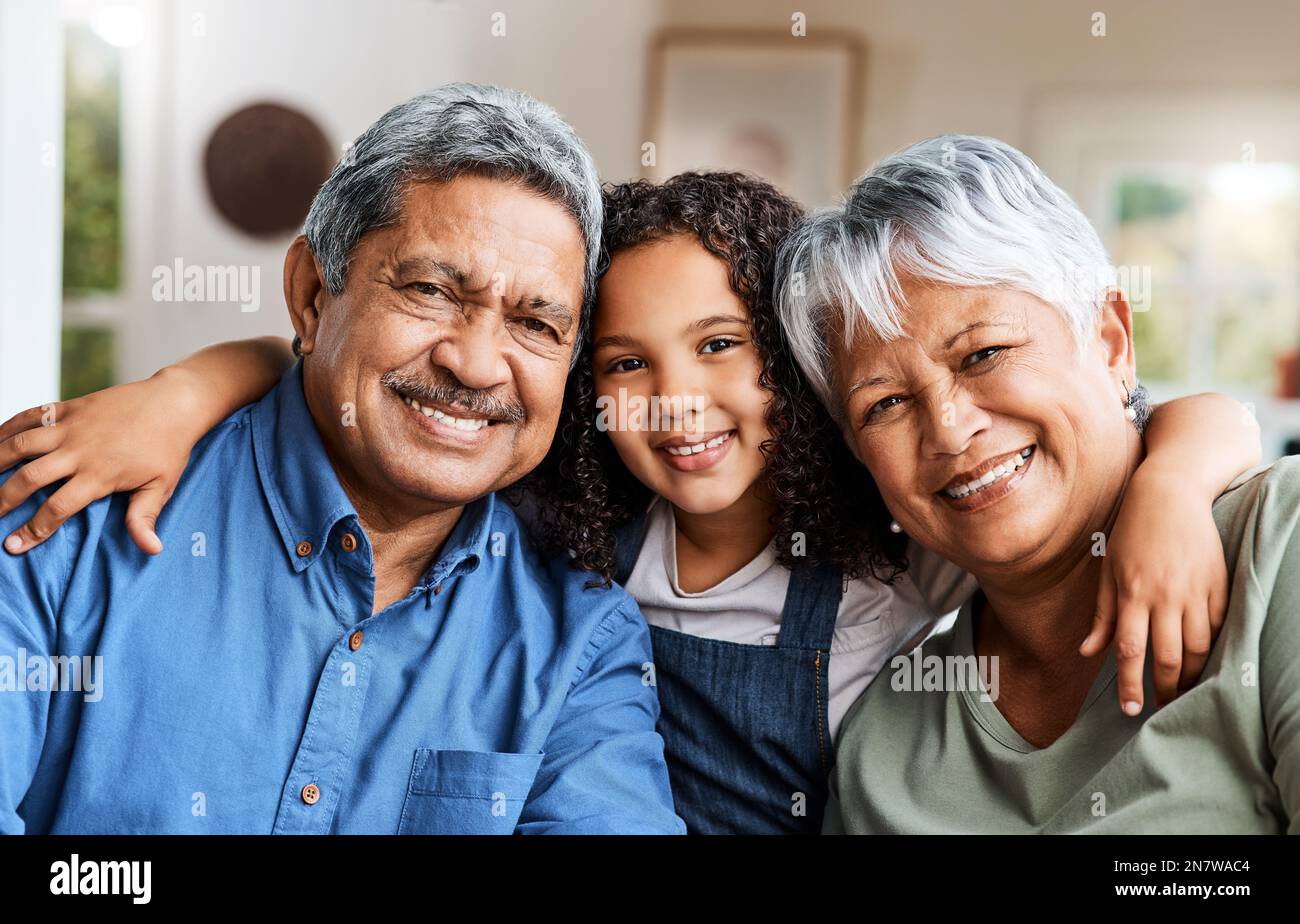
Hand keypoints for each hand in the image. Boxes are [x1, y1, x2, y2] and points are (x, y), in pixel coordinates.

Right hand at [0, 367, 206, 554]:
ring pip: (21, 444)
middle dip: (4, 500)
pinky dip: (7, 427)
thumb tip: (152, 550)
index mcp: (100, 474)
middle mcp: (80, 450)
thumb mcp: (162, 486)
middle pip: (30, 478)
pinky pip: (30, 416)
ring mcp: (72, 426)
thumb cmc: (170, 448)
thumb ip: (145, 518)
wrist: (175, 403)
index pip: (58, 508)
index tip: (13, 546)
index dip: (33, 530)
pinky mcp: (70, 407)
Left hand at [1079, 465, 1228, 713]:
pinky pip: (1219, 626)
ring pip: (1198, 648)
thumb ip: (1101, 614)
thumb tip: (1087, 652)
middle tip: (1160, 709)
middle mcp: (1165, 596)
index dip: (1131, 684)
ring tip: (1182, 691)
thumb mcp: (1107, 570)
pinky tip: (1203, 660)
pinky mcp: (1218, 584)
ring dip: (1191, 675)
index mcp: (1132, 593)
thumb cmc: (1131, 532)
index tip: (1132, 710)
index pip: (1130, 650)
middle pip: (1167, 657)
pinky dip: (1212, 648)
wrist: (1170, 494)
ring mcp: (1195, 591)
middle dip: (1164, 689)